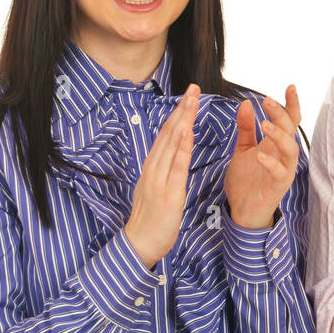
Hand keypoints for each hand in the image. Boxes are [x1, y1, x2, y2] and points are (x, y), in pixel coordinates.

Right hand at [125, 83, 198, 266]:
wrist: (139, 244)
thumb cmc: (150, 220)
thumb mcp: (155, 189)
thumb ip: (162, 171)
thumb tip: (171, 155)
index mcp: (152, 167)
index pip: (166, 135)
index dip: (177, 114)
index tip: (188, 97)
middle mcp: (154, 169)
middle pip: (169, 133)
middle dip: (182, 109)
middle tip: (193, 88)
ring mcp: (159, 180)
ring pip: (172, 144)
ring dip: (183, 120)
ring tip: (193, 100)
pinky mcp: (168, 193)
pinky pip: (176, 166)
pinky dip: (182, 147)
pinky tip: (187, 131)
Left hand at [224, 85, 301, 229]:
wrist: (242, 211)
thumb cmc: (246, 181)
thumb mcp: (243, 149)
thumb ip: (246, 128)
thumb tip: (247, 104)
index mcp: (275, 145)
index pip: (289, 121)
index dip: (291, 104)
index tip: (290, 87)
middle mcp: (282, 156)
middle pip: (290, 130)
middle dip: (281, 114)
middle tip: (268, 100)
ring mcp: (283, 171)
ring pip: (290, 150)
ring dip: (279, 136)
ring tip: (265, 124)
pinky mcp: (277, 186)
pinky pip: (279, 173)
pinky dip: (271, 163)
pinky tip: (259, 155)